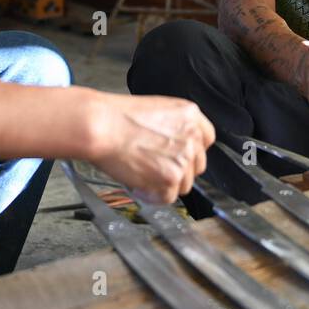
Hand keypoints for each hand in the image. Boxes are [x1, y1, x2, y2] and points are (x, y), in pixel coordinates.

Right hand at [88, 94, 214, 203]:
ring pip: (184, 184)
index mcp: (190, 114)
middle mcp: (192, 136)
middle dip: (178, 170)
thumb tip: (176, 147)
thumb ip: (175, 128)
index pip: (207, 139)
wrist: (101, 126)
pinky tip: (139, 186)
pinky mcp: (171, 177)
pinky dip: (154, 196)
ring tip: (143, 177)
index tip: (181, 157)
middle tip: (157, 170)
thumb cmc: (117, 117)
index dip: (192, 151)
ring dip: (165, 185)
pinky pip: (169, 197)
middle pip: (197, 165)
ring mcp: (184, 157)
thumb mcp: (156, 110)